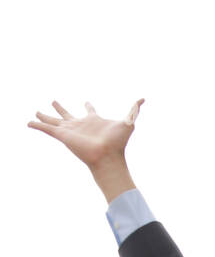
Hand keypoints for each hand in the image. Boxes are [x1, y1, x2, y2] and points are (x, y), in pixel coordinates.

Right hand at [27, 98, 144, 168]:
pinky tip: (28, 122)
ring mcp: (70, 131)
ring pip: (53, 121)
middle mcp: (80, 126)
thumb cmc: (118, 143)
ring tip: (36, 112)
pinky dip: (37, 125)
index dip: (89, 106)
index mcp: (93, 121)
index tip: (87, 102)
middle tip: (54, 101)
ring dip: (44, 116)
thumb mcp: (128, 122)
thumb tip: (143, 99)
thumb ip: (134, 110)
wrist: (108, 157)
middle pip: (67, 114)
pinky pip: (46, 129)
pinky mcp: (62, 135)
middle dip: (60, 108)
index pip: (90, 111)